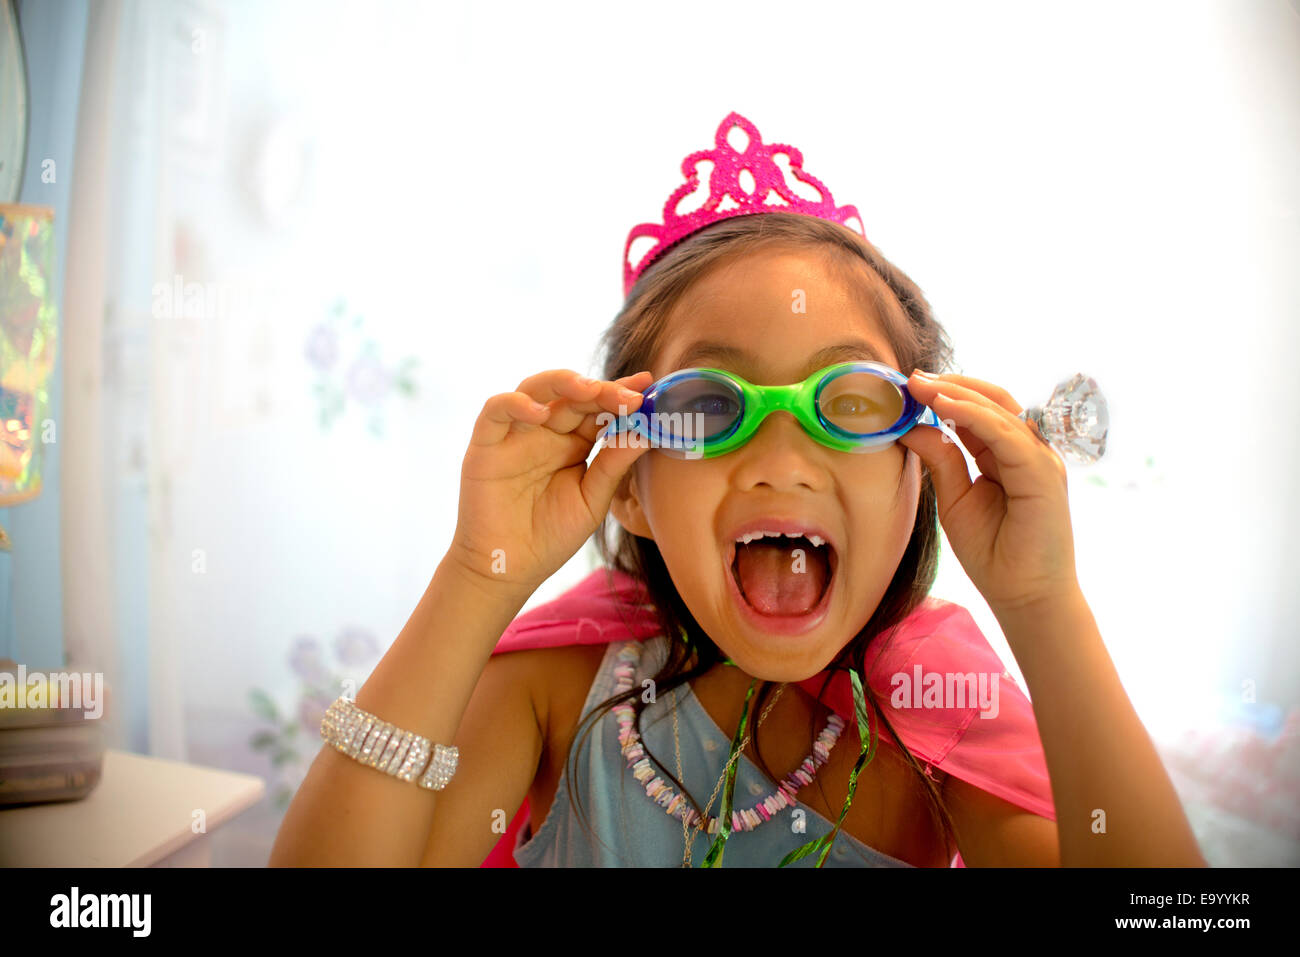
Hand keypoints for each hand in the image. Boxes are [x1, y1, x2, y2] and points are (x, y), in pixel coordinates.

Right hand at [449, 368, 653, 595]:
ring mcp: (515, 434)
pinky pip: (496, 410)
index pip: (598, 408)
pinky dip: (516, 404)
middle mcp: (545, 431)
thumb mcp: (592, 500)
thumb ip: (613, 465)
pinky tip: (541, 413)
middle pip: (572, 394)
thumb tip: (646, 432)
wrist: (509, 568)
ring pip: (534, 389)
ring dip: (562, 382)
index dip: (620, 393)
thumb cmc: (550, 536)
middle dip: (602, 390)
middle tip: (630, 396)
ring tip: (590, 390)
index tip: (648, 385)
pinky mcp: (486, 444)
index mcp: (572, 443)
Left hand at [896, 371, 1078, 613]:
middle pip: (993, 401)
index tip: (908, 387)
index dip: (945, 395)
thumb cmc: (993, 553)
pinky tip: (944, 406)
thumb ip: (941, 461)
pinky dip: (973, 416)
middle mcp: (1028, 451)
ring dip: (958, 393)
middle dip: (950, 385)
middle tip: (911, 377)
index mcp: (1007, 456)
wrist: (1023, 596)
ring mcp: (1039, 459)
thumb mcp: (955, 499)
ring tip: (921, 385)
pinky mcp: (1042, 473)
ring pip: (1000, 410)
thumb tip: (912, 427)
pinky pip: (1006, 434)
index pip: (979, 412)